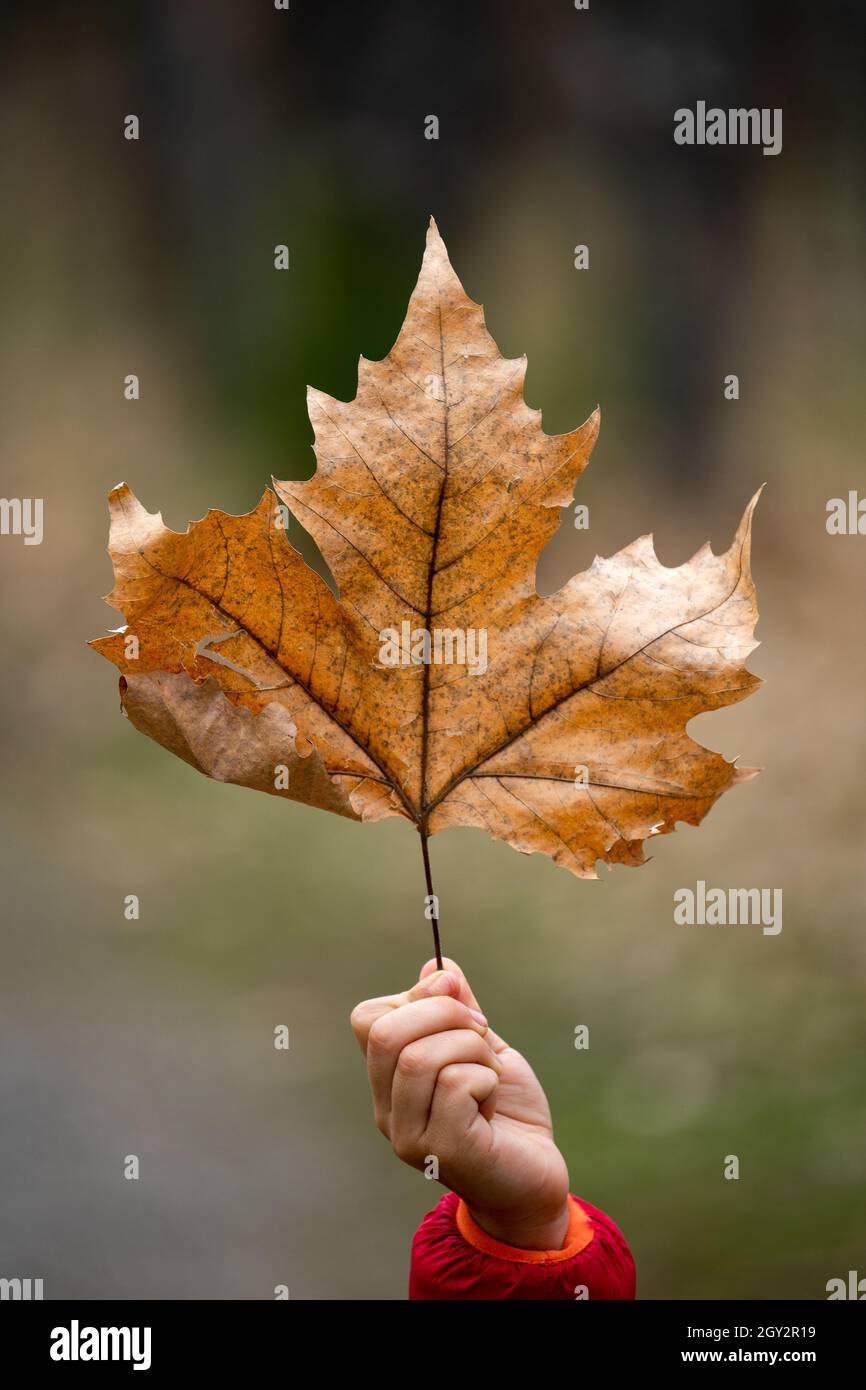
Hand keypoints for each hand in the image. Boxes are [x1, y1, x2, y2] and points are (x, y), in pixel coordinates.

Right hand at [351, 957, 569, 1250]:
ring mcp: (411, 1136)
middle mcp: (388, 1110)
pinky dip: (486, 1077)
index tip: (460, 1003)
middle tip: (481, 1033)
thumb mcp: (483, 1047)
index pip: (368, 1019)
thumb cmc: (507, 1113)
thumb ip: (458, 1009)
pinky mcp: (444, 1152)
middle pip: (386, 1033)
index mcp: (388, 1081)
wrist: (537, 1179)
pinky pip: (455, 1084)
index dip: (416, 997)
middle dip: (445, 1013)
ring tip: (491, 1071)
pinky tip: (494, 1101)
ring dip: (471, 1047)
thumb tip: (438, 966)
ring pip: (421, 1057)